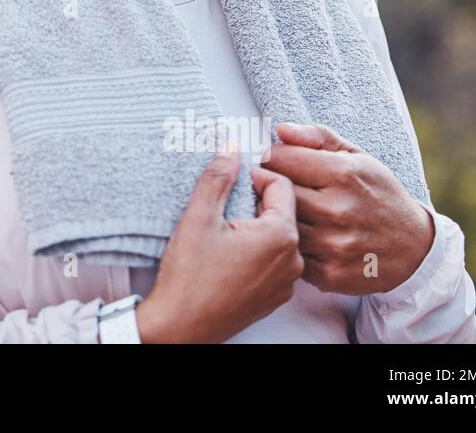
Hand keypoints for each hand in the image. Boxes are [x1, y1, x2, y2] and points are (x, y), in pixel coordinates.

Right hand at [139, 145, 303, 342]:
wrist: (182, 325)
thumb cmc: (189, 275)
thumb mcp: (199, 216)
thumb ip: (218, 177)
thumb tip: (231, 149)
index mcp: (280, 235)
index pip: (281, 185)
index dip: (254, 175)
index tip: (232, 179)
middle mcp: (292, 259)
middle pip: (282, 210)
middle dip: (255, 200)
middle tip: (224, 205)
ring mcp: (287, 281)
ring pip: (279, 235)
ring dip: (256, 226)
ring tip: (225, 231)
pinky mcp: (277, 296)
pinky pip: (275, 260)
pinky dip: (257, 250)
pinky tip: (230, 255)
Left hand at [259, 122, 433, 295]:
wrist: (414, 248)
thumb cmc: (378, 194)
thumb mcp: (357, 157)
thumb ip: (317, 137)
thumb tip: (280, 129)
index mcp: (343, 174)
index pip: (279, 159)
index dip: (270, 158)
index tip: (273, 162)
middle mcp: (337, 210)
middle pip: (275, 192)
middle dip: (268, 186)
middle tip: (272, 186)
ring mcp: (333, 245)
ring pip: (279, 224)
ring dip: (277, 217)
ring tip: (284, 211)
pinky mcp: (330, 274)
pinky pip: (290, 254)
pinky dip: (290, 245)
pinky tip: (299, 237)